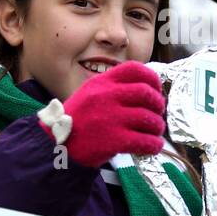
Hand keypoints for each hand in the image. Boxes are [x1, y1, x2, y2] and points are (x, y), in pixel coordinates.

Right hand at [42, 61, 165, 167]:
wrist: (58, 145)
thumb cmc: (78, 120)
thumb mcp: (90, 93)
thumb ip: (114, 88)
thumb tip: (147, 89)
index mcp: (102, 82)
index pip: (135, 69)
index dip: (152, 78)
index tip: (157, 89)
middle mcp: (107, 96)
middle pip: (146, 94)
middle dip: (158, 104)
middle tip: (158, 113)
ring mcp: (111, 118)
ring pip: (149, 119)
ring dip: (157, 126)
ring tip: (155, 131)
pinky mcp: (114, 140)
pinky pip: (145, 141)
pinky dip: (154, 144)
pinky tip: (152, 146)